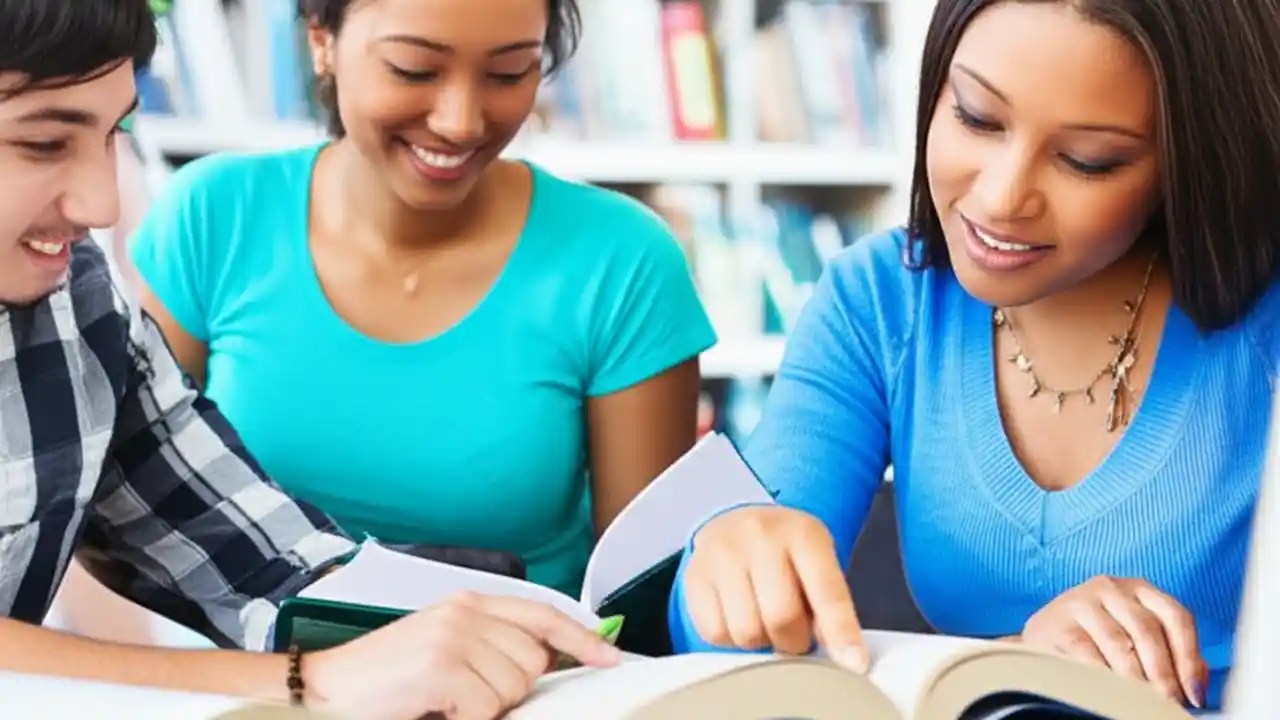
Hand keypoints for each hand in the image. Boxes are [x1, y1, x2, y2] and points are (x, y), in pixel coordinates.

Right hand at [306, 592, 621, 719]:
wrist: (325, 689)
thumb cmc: (385, 677)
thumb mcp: (444, 647)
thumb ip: (491, 646)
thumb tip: (543, 664)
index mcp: (469, 603)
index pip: (542, 615)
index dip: (582, 638)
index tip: (610, 658)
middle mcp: (465, 612)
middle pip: (532, 661)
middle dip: (509, 689)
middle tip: (462, 693)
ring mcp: (453, 637)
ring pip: (512, 688)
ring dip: (484, 707)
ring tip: (444, 701)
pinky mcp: (441, 667)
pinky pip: (486, 708)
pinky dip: (466, 718)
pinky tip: (435, 708)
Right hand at [683, 506, 868, 671]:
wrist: (736, 524)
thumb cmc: (785, 552)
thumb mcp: (817, 563)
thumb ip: (830, 605)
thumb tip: (844, 657)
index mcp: (802, 533)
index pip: (827, 592)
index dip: (842, 633)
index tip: (854, 664)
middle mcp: (758, 536)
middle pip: (782, 618)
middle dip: (794, 641)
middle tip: (795, 634)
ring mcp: (721, 554)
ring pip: (746, 632)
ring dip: (762, 640)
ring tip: (765, 619)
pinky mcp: (694, 576)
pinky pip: (715, 633)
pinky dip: (732, 638)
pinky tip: (739, 616)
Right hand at [1020, 576, 1206, 707]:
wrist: (1043, 638)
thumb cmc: (1097, 639)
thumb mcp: (1136, 637)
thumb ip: (1170, 652)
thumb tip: (1198, 682)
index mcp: (1139, 589)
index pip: (1176, 617)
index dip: (1190, 658)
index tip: (1194, 693)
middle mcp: (1111, 587)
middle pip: (1148, 631)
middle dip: (1163, 674)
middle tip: (1168, 703)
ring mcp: (1081, 601)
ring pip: (1119, 644)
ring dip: (1135, 680)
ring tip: (1142, 703)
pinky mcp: (1057, 623)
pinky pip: (1087, 656)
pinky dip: (1104, 679)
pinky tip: (1112, 693)